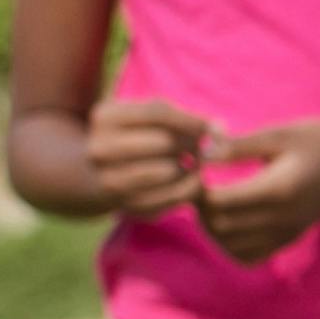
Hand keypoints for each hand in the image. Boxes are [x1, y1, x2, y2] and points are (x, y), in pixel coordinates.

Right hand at [84, 99, 221, 218]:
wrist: (103, 175)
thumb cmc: (139, 138)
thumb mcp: (150, 119)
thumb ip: (185, 118)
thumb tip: (220, 129)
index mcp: (105, 117)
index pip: (158, 112)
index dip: (191, 119)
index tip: (210, 127)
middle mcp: (100, 149)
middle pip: (165, 141)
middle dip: (190, 144)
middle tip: (198, 148)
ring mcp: (109, 180)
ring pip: (170, 170)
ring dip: (190, 167)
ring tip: (192, 163)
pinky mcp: (127, 206)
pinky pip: (173, 197)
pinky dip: (190, 189)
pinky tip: (191, 181)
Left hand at [194, 119, 319, 264]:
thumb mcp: (279, 134)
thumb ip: (239, 146)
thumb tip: (201, 154)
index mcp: (278, 190)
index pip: (219, 202)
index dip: (198, 187)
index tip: (197, 168)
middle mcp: (283, 219)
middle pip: (220, 227)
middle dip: (200, 207)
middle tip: (199, 184)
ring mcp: (287, 234)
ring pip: (231, 247)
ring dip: (212, 228)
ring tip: (212, 203)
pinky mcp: (289, 240)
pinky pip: (249, 256)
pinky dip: (231, 244)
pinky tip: (230, 219)